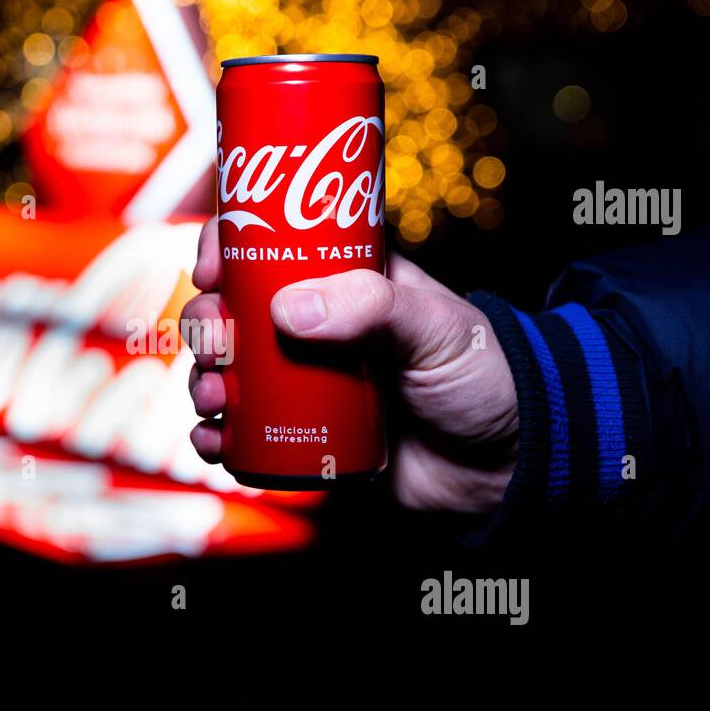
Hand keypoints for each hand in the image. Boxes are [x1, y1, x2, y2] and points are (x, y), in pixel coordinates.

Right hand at [182, 216, 519, 512]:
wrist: (506, 465)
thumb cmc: (484, 377)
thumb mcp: (435, 327)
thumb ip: (372, 307)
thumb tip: (287, 309)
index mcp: (344, 281)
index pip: (271, 245)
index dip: (228, 246)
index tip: (211, 267)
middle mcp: (315, 327)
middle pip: (235, 311)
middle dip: (206, 324)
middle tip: (213, 343)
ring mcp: (304, 383)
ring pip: (229, 372)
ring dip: (203, 380)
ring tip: (213, 397)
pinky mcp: (302, 437)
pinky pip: (243, 433)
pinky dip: (216, 436)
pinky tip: (214, 439)